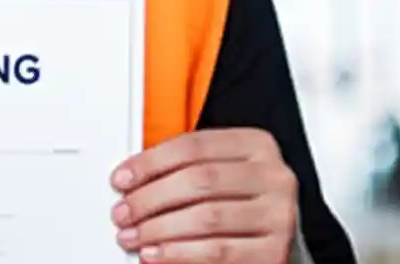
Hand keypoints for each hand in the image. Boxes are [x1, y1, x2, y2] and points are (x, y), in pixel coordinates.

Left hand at [110, 128, 297, 263]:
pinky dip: (179, 253)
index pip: (193, 146)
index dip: (150, 162)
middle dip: (150, 198)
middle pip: (198, 180)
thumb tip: (131, 180)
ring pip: (206, 217)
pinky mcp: (274, 252)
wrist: (276, 239)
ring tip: (134, 236)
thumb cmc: (239, 202)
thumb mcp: (220, 172)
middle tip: (122, 212)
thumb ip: (183, 168)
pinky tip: (157, 253)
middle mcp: (273, 176)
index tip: (122, 179)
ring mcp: (278, 215)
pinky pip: (218, 252)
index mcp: (256, 145)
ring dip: (159, 229)